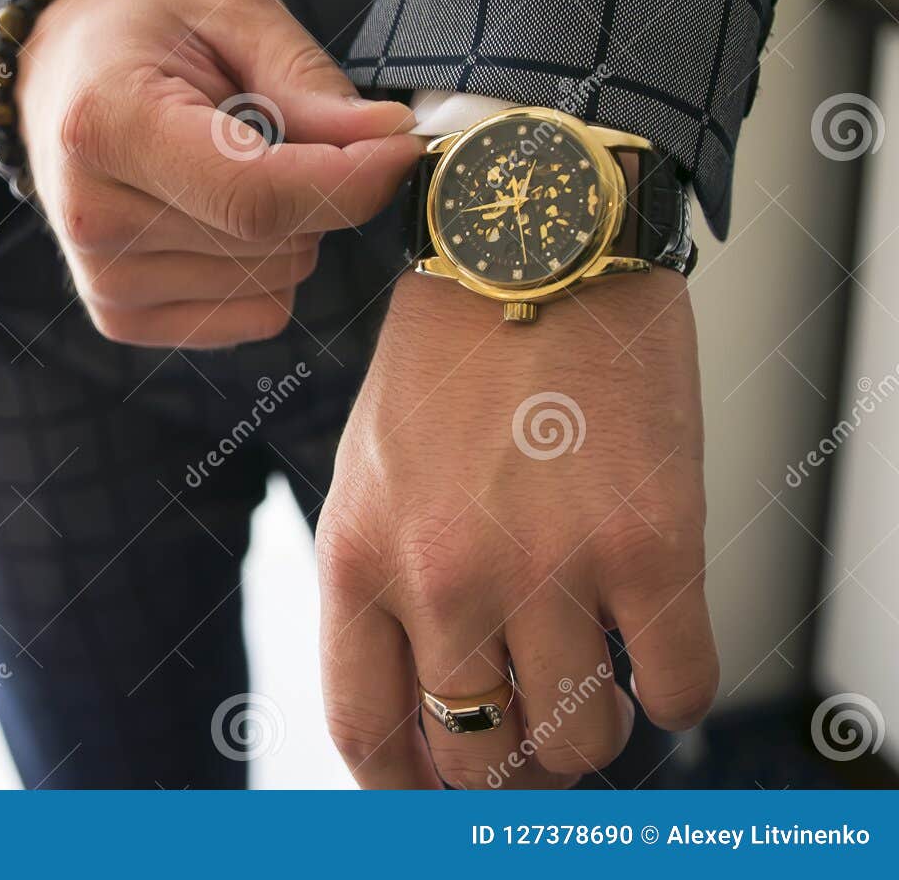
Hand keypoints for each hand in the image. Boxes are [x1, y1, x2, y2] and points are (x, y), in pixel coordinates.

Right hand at [15, 0, 422, 347]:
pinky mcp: (120, 320)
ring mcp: (102, 281)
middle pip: (274, 241)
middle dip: (320, 189)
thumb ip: (309, 81)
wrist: (56, 79)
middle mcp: (92, 217)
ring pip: (276, 282)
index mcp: (105, 125)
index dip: (348, 182)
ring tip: (231, 163)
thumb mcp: (230, 15)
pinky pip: (256, 315)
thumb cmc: (147, 38)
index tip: (400, 147)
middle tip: (280, 129)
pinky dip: (267, 267)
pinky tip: (219, 212)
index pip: (254, 195)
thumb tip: (388, 140)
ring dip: (291, 227)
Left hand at [317, 270, 715, 787]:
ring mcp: (549, 567)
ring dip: (590, 729)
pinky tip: (652, 644)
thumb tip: (432, 700)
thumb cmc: (447, 360)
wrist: (532, 246)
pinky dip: (669, 689)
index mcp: (359, 558)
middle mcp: (443, 578)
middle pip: (475, 756)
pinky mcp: (652, 546)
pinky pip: (675, 689)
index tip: (435, 788)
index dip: (405, 787)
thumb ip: (382, 587)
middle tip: (529, 730)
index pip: (366, 732)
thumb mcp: (370, 473)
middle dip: (504, 764)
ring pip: (580, 739)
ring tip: (590, 674)